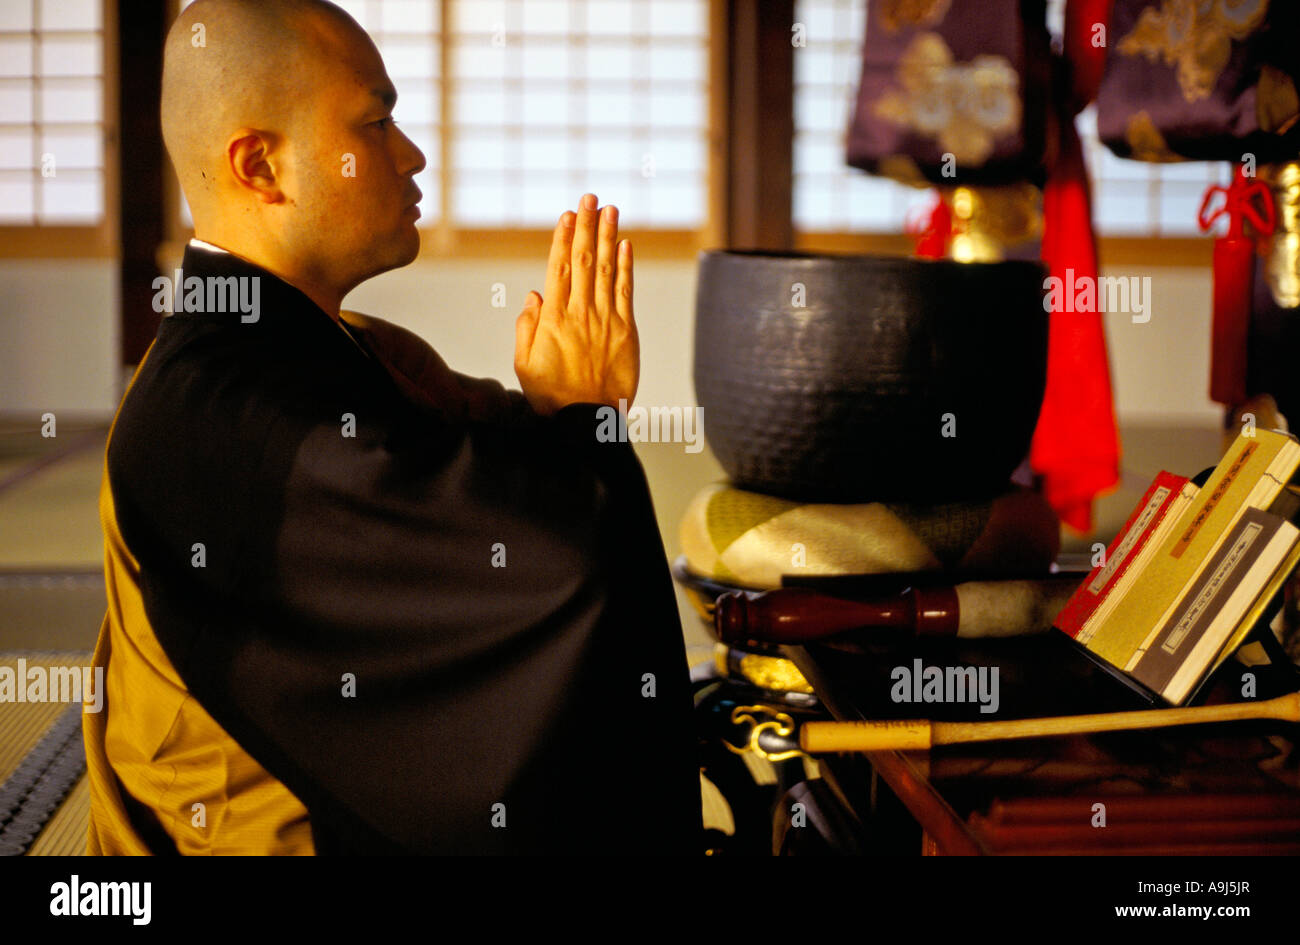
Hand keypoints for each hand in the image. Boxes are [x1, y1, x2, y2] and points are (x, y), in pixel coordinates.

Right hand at [514, 193, 638, 415]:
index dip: (563, 238)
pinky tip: (626, 245)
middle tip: (589, 197)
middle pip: (584, 260)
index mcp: (553, 320)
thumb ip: (527, 328)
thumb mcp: (524, 365)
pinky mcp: (626, 332)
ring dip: (608, 236)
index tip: (567, 215)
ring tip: (609, 209)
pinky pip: (626, 292)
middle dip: (586, 226)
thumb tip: (534, 295)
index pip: (559, 268)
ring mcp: (605, 321)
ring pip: (607, 270)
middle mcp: (580, 313)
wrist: (589, 420)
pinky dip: (626, 266)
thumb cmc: (552, 396)